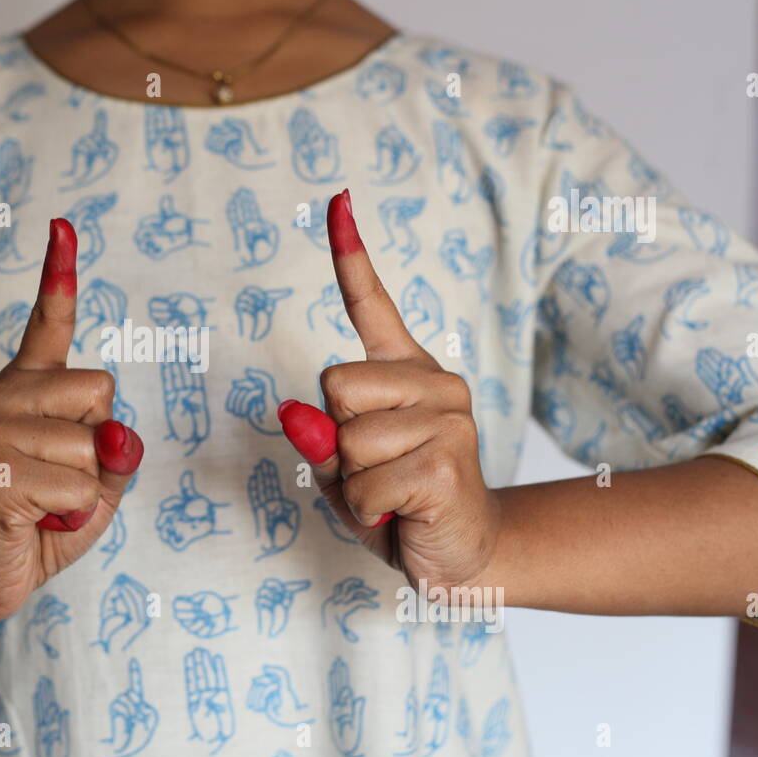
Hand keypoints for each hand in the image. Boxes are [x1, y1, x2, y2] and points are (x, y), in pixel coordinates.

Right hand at [0, 218, 144, 622]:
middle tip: (59, 480)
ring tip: (43, 505)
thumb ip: (117, 454)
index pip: (48, 323)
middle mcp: (0, 394)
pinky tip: (31, 520)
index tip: (62, 226)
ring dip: (85, 490)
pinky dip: (69, 515)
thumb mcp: (97, 486)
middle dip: (101, 449)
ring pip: (92, 446)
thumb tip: (116, 435)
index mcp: (28, 388)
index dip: (58, 275)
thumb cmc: (41, 520)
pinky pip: (75, 486)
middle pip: (101, 392)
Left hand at [278, 189, 499, 590]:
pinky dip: (366, 512)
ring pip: (346, 440)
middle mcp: (435, 383)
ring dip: (352, 485)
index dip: (351, 256)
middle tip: (374, 471)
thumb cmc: (397, 504)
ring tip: (389, 496)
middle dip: (336, 440)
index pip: (373, 305)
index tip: (339, 199)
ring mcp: (448, 419)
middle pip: (334, 385)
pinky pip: (363, 484)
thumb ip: (319, 439)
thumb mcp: (345, 471)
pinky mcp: (445, 462)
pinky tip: (401, 515)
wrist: (462, 557)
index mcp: (406, 373)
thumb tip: (295, 411)